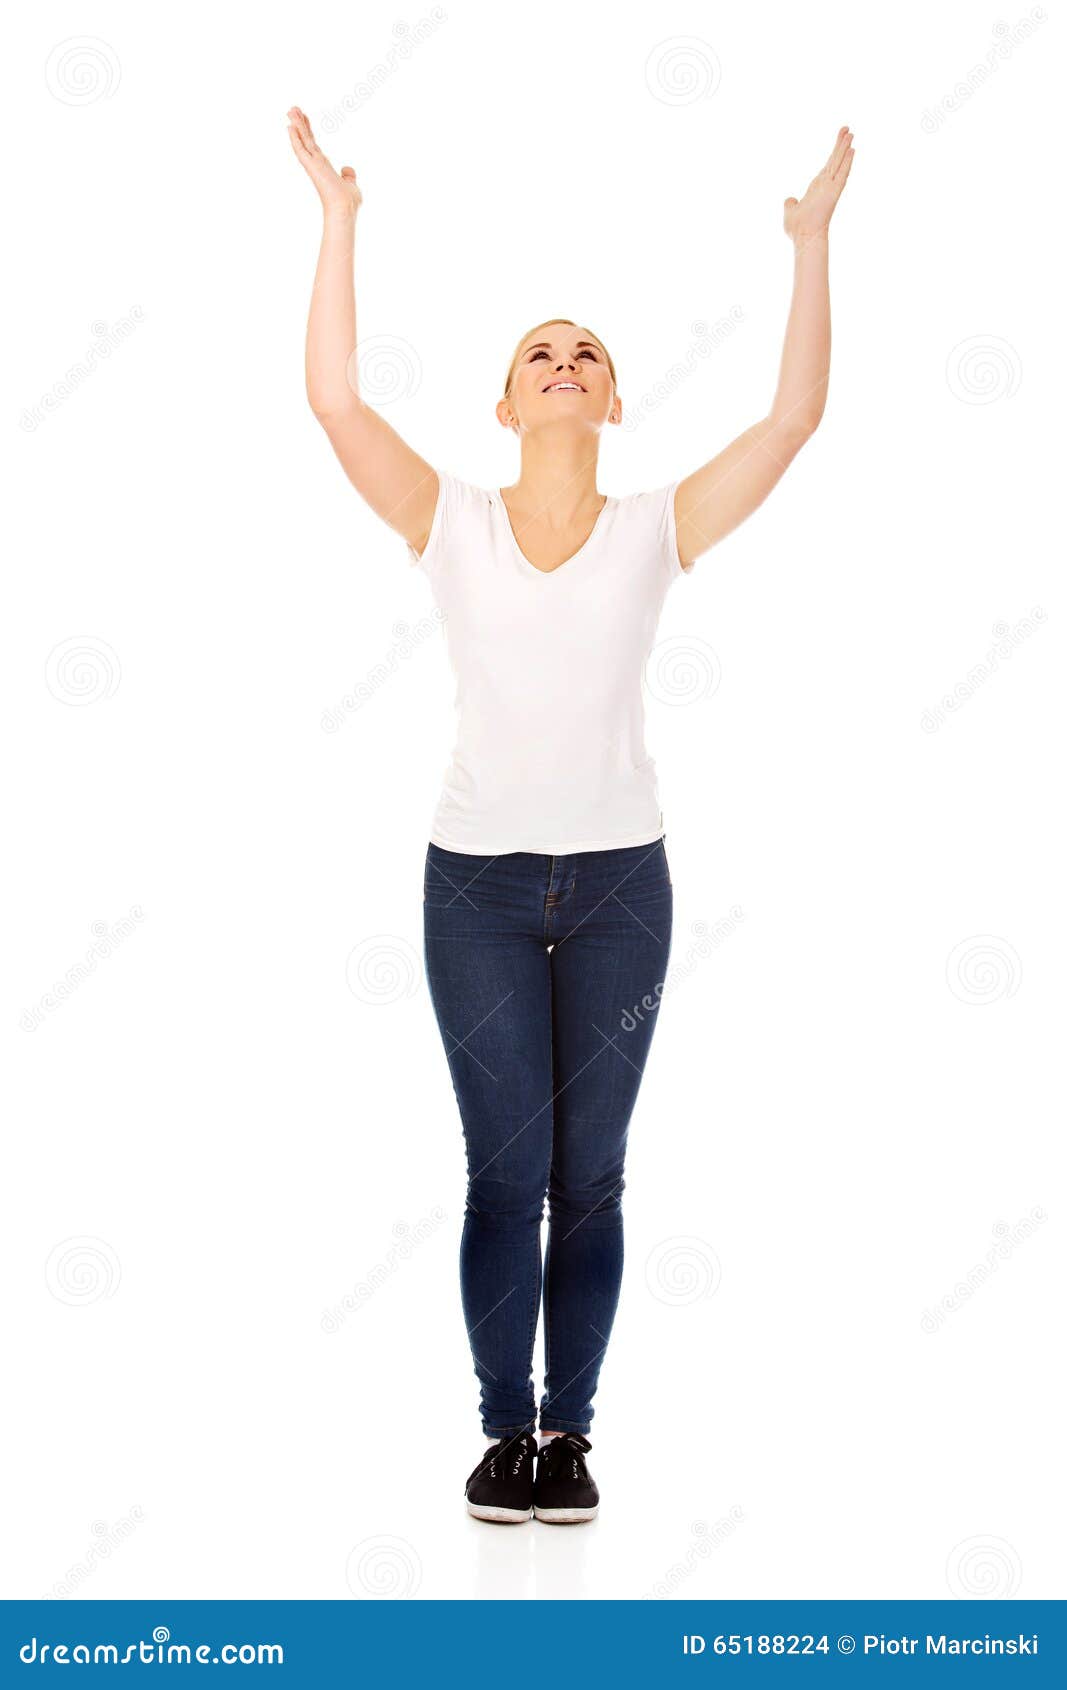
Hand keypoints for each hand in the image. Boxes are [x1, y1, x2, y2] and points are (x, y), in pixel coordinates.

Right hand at [287, 106, 362, 217]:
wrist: (345, 209)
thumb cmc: (348, 202)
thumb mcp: (351, 184)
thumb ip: (349, 175)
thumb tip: (347, 169)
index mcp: (324, 167)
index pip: (314, 145)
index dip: (308, 131)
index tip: (304, 117)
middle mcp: (316, 164)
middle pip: (306, 139)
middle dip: (300, 123)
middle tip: (293, 108)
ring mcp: (313, 165)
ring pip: (302, 141)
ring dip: (296, 125)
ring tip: (291, 110)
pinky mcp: (311, 167)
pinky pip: (301, 149)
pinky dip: (295, 138)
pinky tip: (290, 126)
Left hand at [783, 126, 853, 244]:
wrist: (803, 237)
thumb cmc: (798, 229)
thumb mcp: (790, 211)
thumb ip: (790, 203)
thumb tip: (790, 200)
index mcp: (817, 188)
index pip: (828, 167)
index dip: (833, 154)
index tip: (839, 142)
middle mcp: (826, 185)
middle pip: (835, 161)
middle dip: (841, 144)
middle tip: (847, 129)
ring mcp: (831, 188)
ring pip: (839, 163)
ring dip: (845, 148)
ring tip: (851, 133)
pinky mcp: (834, 192)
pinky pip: (843, 174)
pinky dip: (847, 162)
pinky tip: (852, 150)